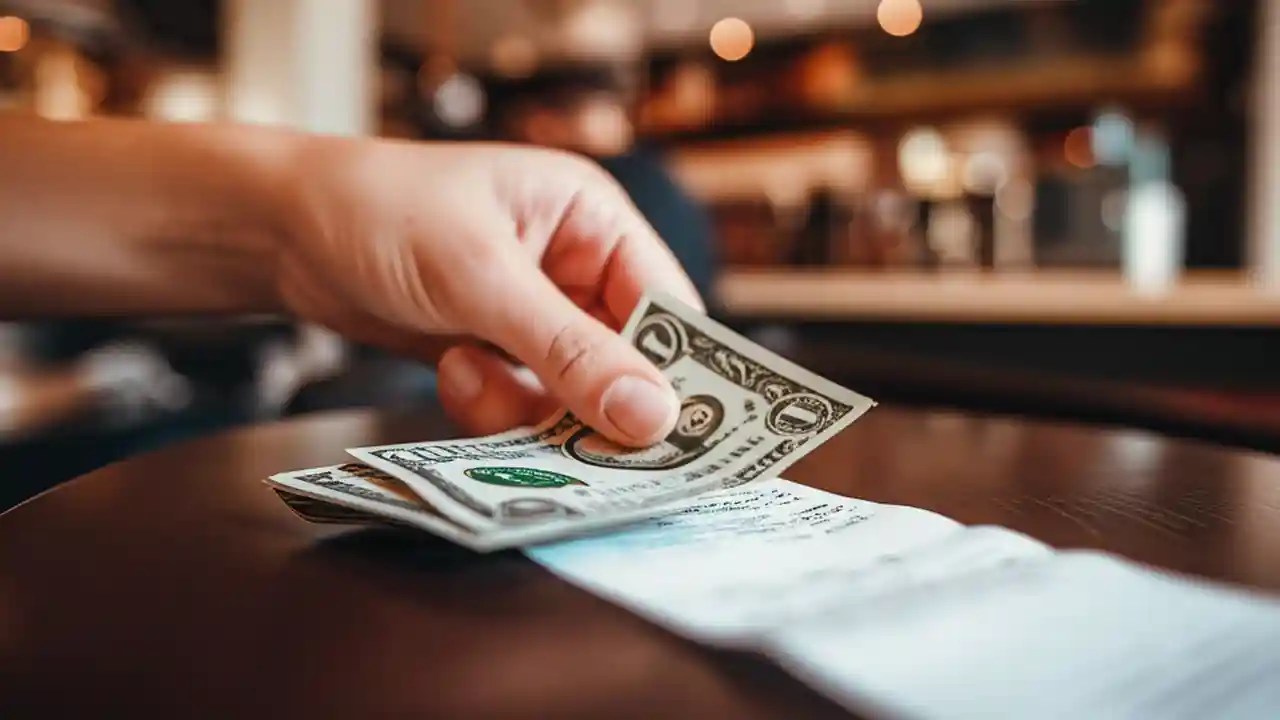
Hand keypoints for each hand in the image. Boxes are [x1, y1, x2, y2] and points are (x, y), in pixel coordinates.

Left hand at [275, 140, 701, 445]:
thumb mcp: (483, 278)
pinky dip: (492, 405)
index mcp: (594, 221)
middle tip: (571, 444)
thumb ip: (570, 350)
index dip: (677, 373)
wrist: (283, 231)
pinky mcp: (497, 351)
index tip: (675, 439)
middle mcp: (576, 268)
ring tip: (468, 372)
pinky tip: (452, 368)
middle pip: (626, 363)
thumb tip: (654, 415)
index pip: (668, 308)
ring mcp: (536, 315)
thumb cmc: (383, 213)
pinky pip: (525, 404)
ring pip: (573, 396)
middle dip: (591, 402)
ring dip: (527, 406)